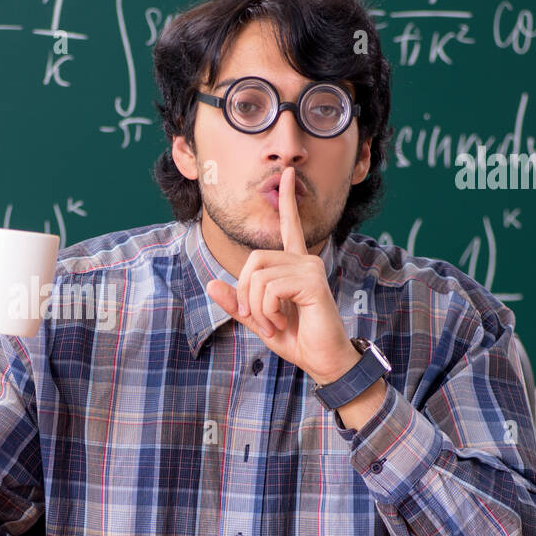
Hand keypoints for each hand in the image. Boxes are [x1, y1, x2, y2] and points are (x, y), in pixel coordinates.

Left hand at [205, 166, 360, 385]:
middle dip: (246, 293)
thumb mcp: (258, 321)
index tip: (287, 174)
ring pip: (259, 275)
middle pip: (254, 259)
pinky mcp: (313, 281)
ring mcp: (311, 268)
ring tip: (274, 325)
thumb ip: (238, 304)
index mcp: (294, 266)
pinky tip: (282, 323)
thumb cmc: (297, 339)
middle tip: (258, 319)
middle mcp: (305, 260)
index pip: (289, 227)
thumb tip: (211, 284)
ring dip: (257, 307)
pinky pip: (270, 287)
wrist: (323, 361)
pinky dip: (267, 311)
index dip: (287, 200)